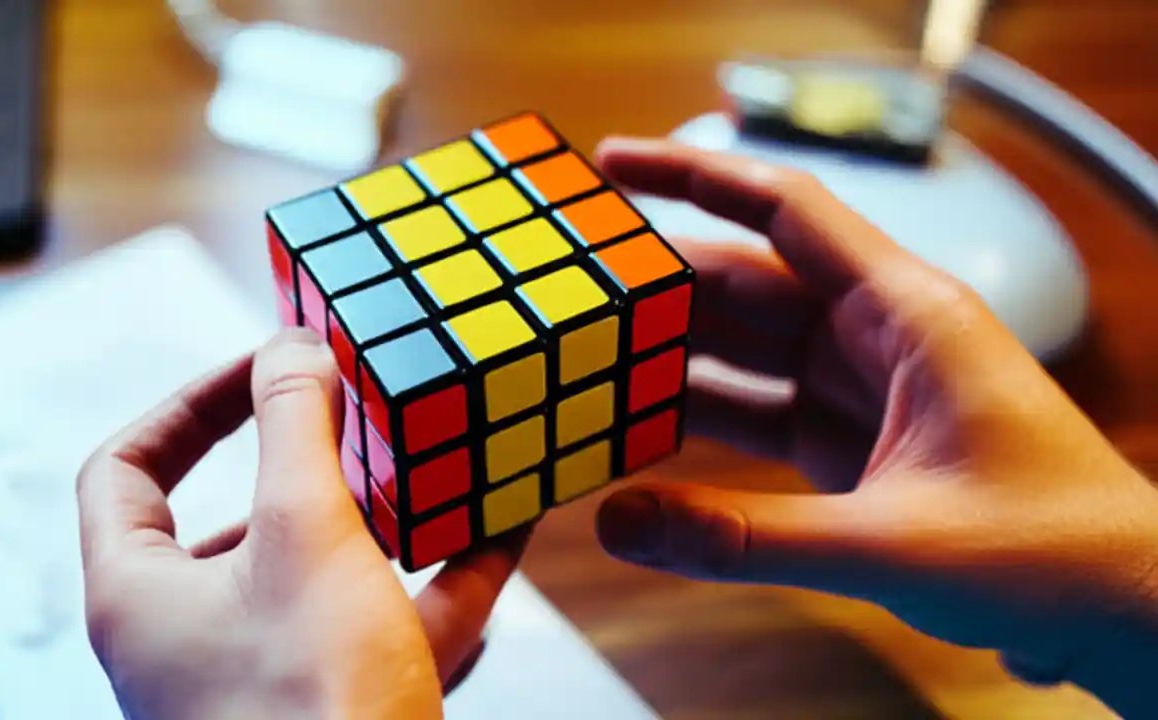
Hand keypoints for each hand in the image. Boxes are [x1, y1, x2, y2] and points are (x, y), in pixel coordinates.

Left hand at [77, 329, 526, 719]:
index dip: (189, 403)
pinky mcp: (336, 712)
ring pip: (325, 576)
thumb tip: (289, 343)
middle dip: (309, 461)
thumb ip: (296, 426)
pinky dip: (438, 585)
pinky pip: (386, 631)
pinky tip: (497, 542)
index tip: (263, 365)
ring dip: (385, 518)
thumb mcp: (304, 534)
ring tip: (436, 462)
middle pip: (237, 522)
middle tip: (362, 411)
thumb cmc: (305, 709)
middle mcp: (192, 640)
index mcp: (141, 595)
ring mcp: (266, 682)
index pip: (126, 470)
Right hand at [592, 138, 1157, 715]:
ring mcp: (861, 389)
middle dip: (658, 287)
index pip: (782, 211)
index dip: (692, 177)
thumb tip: (623, 523)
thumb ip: (746, 536)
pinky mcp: (850, 444)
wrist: (1121, 610)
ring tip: (588, 362)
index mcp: (905, 313)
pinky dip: (700, 421)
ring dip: (671, 358)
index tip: (611, 166)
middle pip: (744, 284)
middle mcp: (878, 334)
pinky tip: (642, 432)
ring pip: (744, 352)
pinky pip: (755, 413)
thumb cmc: (1051, 551)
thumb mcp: (889, 543)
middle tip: (569, 295)